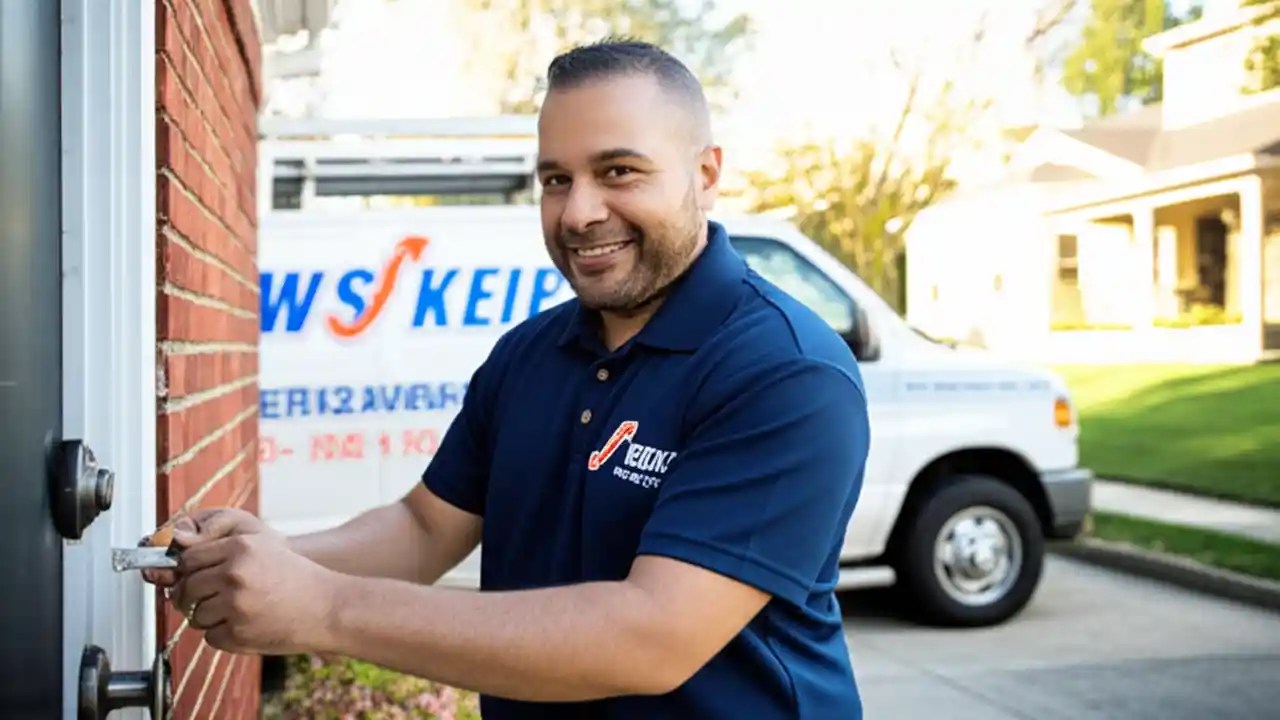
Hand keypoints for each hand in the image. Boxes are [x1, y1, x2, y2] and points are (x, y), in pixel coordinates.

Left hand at [162, 509, 334, 654]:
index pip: (189, 559)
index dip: (188, 572)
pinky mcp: (238, 633)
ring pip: (196, 616)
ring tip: (240, 613)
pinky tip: (249, 626)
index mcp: (240, 547)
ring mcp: (235, 605)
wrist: (328, 607)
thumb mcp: (264, 549)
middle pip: (187, 589)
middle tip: (213, 601)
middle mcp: (234, 574)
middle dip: (193, 598)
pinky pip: (211, 637)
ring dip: (211, 619)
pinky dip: (224, 636)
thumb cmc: (297, 578)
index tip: (194, 579)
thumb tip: (178, 569)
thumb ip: (224, 552)